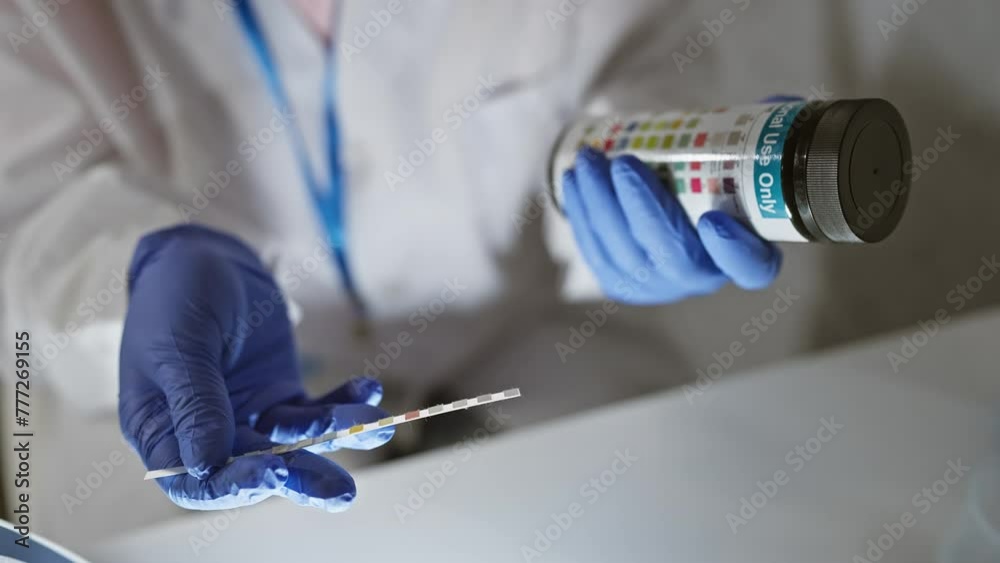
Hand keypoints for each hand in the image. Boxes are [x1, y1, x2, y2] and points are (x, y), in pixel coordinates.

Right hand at [119, 225, 392, 511]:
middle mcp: (206, 434)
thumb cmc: (176, 295)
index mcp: (162, 431)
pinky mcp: (280, 394)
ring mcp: (248, 415)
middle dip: (301, 477)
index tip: (274, 473)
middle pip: (254, 471)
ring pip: (294, 443)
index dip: (235, 485)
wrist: (206, 257)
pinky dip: (343, 403)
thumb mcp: (179, 343)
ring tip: (375, 427)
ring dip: (335, 438)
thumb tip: (207, 465)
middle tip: (341, 491)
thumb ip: (195, 401)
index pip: (198, 481)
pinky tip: (368, 391)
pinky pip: (315, 410)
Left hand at [562, 148, 781, 304]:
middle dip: (643, 210)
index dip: (735, 253)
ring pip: (626, 255)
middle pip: (674, 258)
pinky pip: (598, 254)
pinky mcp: (621, 280)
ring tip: (590, 159)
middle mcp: (703, 277)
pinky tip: (574, 181)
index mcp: (747, 253)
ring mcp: (659, 284)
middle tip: (623, 163)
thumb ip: (766, 130)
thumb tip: (776, 107)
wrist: (671, 191)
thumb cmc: (714, 168)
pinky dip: (583, 215)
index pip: (752, 268)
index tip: (714, 219)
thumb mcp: (746, 147)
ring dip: (601, 205)